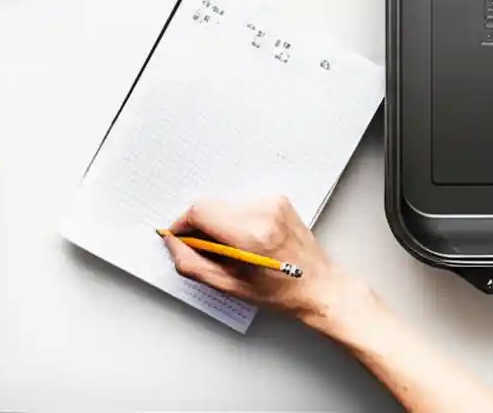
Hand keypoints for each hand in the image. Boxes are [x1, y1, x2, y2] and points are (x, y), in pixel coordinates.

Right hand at [161, 196, 368, 325]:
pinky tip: (250, 239)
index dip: (183, 225)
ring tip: (237, 248)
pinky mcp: (278, 199)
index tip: (180, 238)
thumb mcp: (230, 287)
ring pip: (225, 204)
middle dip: (202, 228)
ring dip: (221, 224)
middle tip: (213, 252)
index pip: (200, 211)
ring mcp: (272, 203)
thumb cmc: (281, 293)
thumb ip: (193, 265)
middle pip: (210, 206)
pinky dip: (237, 220)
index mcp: (251, 236)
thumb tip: (172, 243)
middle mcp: (263, 213)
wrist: (320, 286)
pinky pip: (242, 204)